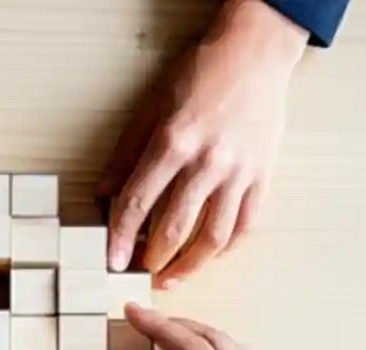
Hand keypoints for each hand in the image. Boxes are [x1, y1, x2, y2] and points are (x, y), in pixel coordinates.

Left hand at [101, 0, 305, 287]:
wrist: (254, 55)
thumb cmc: (200, 75)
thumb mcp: (151, 106)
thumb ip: (126, 152)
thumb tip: (103, 192)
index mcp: (173, 142)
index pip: (138, 201)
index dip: (121, 236)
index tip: (113, 260)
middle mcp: (206, 162)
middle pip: (174, 227)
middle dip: (153, 258)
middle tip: (140, 272)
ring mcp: (238, 172)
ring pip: (212, 237)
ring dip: (189, 266)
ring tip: (170, 277)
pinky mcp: (262, 176)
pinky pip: (244, 225)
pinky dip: (225, 248)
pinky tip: (208, 257)